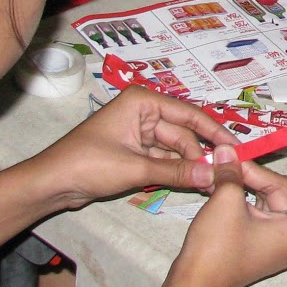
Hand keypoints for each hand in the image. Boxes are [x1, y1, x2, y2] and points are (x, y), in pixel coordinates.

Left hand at [40, 86, 234, 208]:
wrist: (51, 184)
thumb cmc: (87, 165)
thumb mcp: (136, 168)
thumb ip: (177, 171)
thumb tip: (213, 176)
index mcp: (142, 101)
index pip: (189, 114)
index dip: (214, 131)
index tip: (235, 147)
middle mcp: (143, 111)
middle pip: (183, 133)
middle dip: (200, 154)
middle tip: (223, 174)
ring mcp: (139, 132)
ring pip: (175, 148)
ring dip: (189, 165)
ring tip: (211, 183)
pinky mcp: (134, 151)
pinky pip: (163, 159)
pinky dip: (175, 171)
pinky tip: (192, 183)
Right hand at [179, 142, 286, 286]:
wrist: (193, 286)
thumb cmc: (217, 247)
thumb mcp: (226, 201)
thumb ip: (232, 172)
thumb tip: (227, 149)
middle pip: (286, 193)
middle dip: (259, 173)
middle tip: (232, 160)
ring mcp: (274, 244)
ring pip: (268, 202)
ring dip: (247, 184)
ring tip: (222, 168)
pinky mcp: (257, 246)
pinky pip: (257, 214)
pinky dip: (243, 198)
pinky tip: (220, 184)